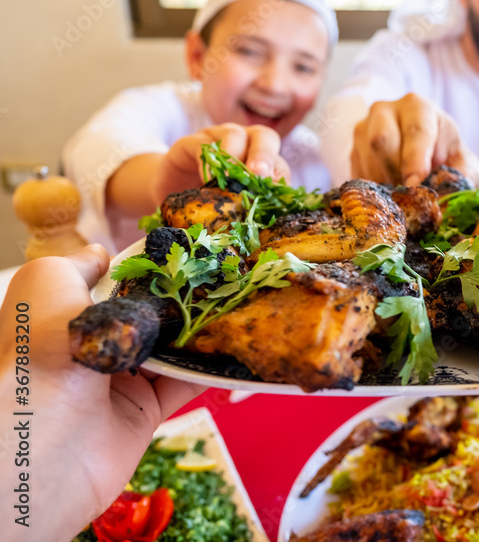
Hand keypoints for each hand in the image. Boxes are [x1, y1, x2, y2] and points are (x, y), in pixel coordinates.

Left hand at [0, 245, 205, 540]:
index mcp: (66, 318)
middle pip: (146, 319)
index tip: (180, 255)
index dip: (144, 273)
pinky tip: (234, 345)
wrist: (50, 427)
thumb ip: (80, 263)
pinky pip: (183, 387)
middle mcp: (91, 350)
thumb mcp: (47, 280)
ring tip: (233, 303)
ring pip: (169, 351)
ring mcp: (119, 384)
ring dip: (200, 331)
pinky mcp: (144, 414)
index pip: (110, 289)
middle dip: (180, 300)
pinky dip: (209, 370)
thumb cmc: (42, 344)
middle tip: (217, 277)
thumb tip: (102, 254)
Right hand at [153, 123, 290, 201]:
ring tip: (231, 180)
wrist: (169, 188)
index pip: (278, 162)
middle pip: (264, 136)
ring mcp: (216, 138)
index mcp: (260, 159)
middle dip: (265, 155)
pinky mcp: (189, 142)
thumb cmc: (208, 199)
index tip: (275, 196)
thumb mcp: (233, 206)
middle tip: (260, 175)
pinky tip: (206, 182)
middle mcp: (243, 142)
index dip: (279, 177)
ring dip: (235, 157)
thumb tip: (268, 225)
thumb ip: (251, 209)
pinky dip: (207, 163)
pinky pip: (201, 145)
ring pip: (234, 134)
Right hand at [351, 93, 478, 186]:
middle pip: (381, 140)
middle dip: (395, 172)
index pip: (415, 130)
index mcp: (418, 107)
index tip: (415, 184)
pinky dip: (373, 190)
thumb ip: (460, 177)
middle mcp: (385, 110)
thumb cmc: (445, 155)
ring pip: (366, 160)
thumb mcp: (462, 163)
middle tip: (409, 194)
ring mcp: (364, 128)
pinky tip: (390, 194)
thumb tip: (446, 200)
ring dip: (384, 184)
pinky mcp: (352, 150)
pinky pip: (356, 173)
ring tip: (403, 195)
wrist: (424, 152)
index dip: (414, 160)